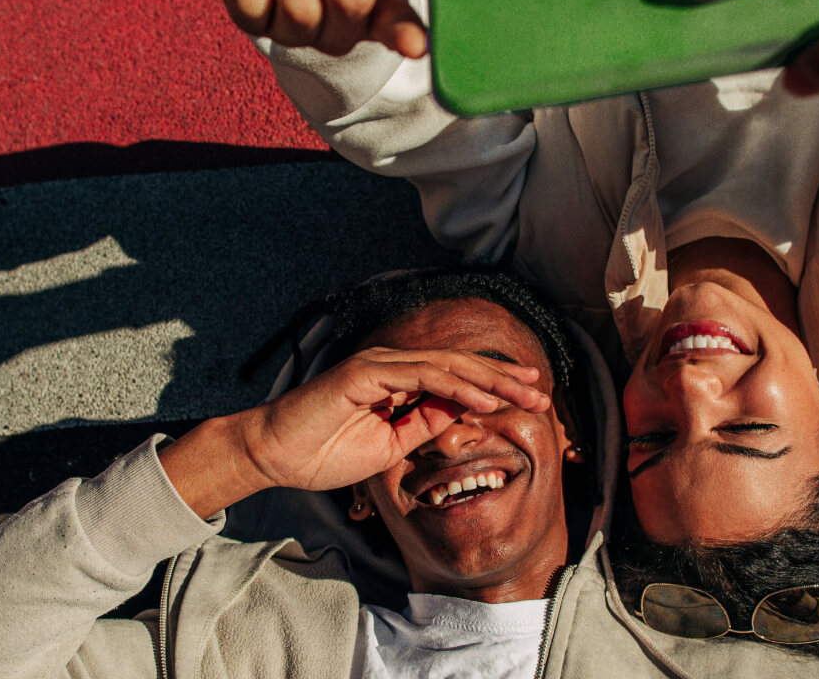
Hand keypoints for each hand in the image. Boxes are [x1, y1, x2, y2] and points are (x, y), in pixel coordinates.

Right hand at [160, 347, 547, 516]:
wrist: (276, 455)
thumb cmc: (326, 452)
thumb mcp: (391, 445)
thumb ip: (424, 424)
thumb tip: (462, 412)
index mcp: (401, 380)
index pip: (458, 377)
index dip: (495, 385)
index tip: (530, 397)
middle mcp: (395, 365)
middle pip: (462, 366)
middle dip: (505, 379)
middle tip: (542, 392)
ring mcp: (382, 364)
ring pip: (449, 365)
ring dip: (491, 381)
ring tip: (525, 394)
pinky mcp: (368, 371)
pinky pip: (424, 375)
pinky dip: (457, 386)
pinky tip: (484, 399)